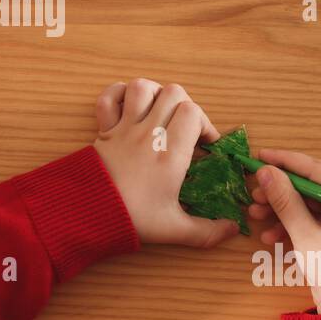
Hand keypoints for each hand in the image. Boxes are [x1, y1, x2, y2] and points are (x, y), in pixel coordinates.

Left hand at [92, 79, 238, 248]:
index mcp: (170, 153)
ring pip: (142, 87)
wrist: (88, 215)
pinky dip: (118, 95)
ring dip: (155, 95)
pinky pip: (108, 98)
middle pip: (173, 93)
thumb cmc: (133, 219)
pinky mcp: (104, 129)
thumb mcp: (174, 229)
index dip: (205, 124)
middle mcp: (149, 133)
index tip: (206, 145)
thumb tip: (232, 229)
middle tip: (185, 129)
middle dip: (186, 106)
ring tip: (160, 113)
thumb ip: (207, 231)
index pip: (193, 113)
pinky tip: (128, 107)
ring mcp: (124, 128)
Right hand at [246, 150, 320, 314]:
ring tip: (255, 215)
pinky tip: (270, 235)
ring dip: (282, 209)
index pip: (318, 169)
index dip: (286, 161)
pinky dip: (293, 225)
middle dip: (281, 190)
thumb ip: (286, 200)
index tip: (259, 156)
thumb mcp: (305, 236)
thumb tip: (266, 171)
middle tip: (253, 192)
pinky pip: (314, 220)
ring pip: (309, 204)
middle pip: (313, 186)